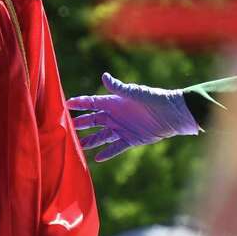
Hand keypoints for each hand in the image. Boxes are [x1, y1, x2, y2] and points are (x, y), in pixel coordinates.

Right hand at [66, 72, 199, 161]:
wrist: (172, 114)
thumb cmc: (154, 98)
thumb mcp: (136, 93)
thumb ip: (119, 88)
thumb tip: (104, 76)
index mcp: (114, 103)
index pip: (92, 103)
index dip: (79, 104)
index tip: (64, 105)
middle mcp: (115, 116)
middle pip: (92, 121)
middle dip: (79, 124)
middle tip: (65, 128)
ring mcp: (121, 129)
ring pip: (101, 136)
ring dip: (89, 141)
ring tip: (76, 147)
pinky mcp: (130, 140)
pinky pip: (115, 148)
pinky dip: (107, 153)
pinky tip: (97, 158)